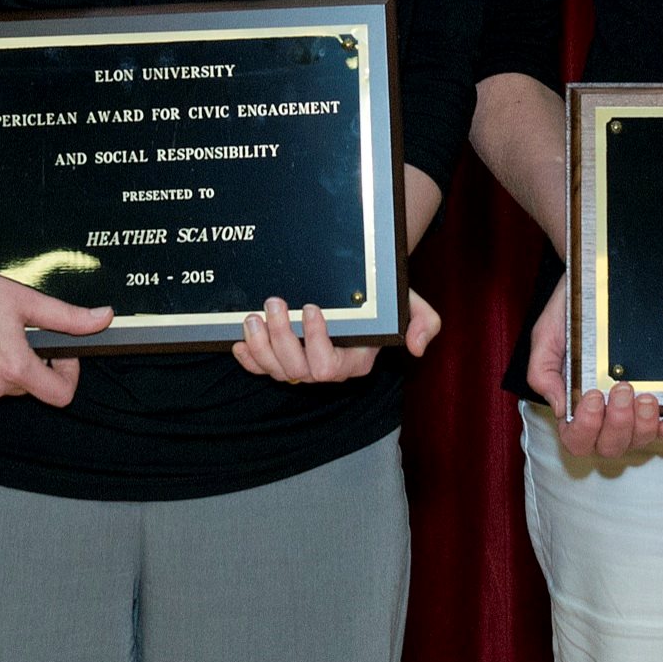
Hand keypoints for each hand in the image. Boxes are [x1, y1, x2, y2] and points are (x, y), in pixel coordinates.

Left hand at [230, 290, 440, 383]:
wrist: (360, 290)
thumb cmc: (385, 299)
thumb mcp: (411, 304)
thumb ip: (424, 322)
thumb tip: (416, 346)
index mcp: (354, 362)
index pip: (328, 365)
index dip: (315, 341)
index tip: (311, 307)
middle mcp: (327, 369)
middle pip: (296, 369)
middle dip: (281, 337)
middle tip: (274, 303)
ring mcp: (302, 365)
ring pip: (275, 370)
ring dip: (259, 345)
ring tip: (253, 316)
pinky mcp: (282, 359)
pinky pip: (260, 369)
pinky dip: (247, 358)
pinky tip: (238, 340)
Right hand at [522, 270, 662, 458]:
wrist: (597, 286)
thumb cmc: (569, 314)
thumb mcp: (546, 338)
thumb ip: (543, 372)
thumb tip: (561, 407)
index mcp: (571, 404)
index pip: (576, 438)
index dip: (586, 426)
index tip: (592, 395)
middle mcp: (601, 415)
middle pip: (609, 447)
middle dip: (617, 424)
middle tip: (622, 389)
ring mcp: (628, 411)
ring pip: (636, 441)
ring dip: (642, 426)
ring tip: (646, 397)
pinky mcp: (652, 401)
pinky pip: (661, 429)